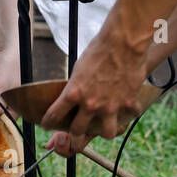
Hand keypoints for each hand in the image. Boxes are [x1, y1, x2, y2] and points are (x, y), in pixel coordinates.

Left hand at [42, 27, 150, 154]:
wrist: (122, 42)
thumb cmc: (99, 50)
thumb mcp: (79, 69)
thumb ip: (76, 87)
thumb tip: (74, 96)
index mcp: (74, 93)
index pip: (54, 115)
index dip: (48, 123)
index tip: (47, 125)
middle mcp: (90, 104)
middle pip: (77, 131)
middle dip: (74, 134)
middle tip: (75, 133)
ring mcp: (110, 106)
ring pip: (106, 133)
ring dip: (104, 131)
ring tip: (104, 127)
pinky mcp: (127, 103)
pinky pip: (129, 115)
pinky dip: (129, 113)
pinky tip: (128, 108)